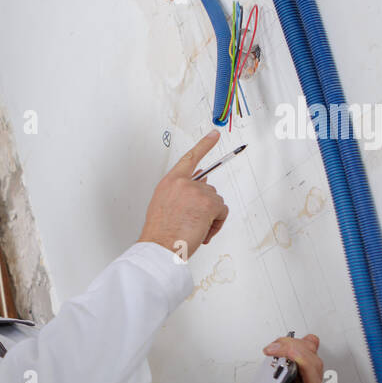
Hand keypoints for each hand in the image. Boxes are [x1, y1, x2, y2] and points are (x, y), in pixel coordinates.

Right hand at [137, 129, 229, 259]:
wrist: (159, 247)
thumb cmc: (160, 233)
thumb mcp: (164, 205)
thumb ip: (181, 192)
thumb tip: (201, 184)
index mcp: (169, 182)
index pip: (189, 158)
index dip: (204, 145)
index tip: (214, 135)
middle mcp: (183, 183)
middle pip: (207, 187)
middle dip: (205, 205)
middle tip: (193, 222)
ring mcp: (196, 191)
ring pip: (216, 200)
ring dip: (211, 217)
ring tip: (195, 229)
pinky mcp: (208, 203)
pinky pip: (222, 211)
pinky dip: (217, 223)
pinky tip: (203, 231)